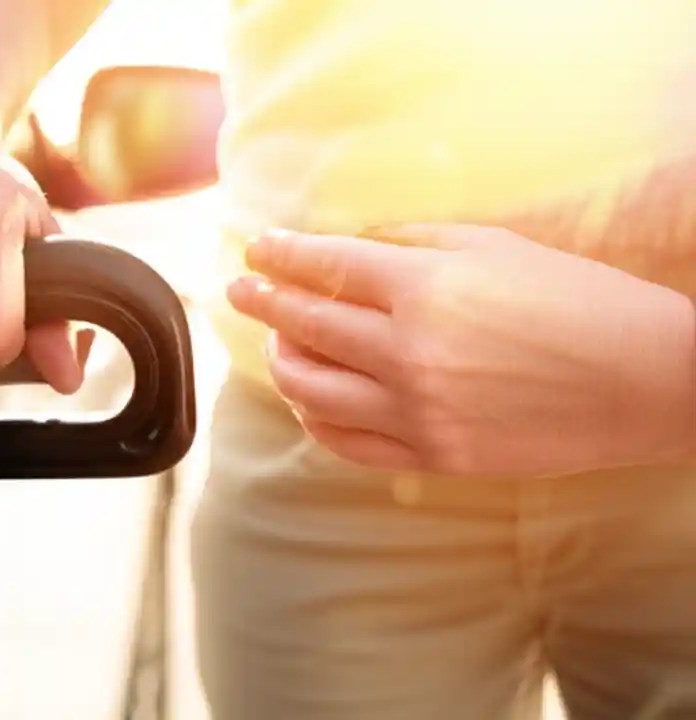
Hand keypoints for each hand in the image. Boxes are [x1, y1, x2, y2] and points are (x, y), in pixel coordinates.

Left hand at [228, 224, 695, 476]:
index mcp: (425, 289)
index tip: (256, 248)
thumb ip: (413, 244)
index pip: (325, 267)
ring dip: (283, 361)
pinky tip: (310, 401)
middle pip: (305, 325)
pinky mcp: (433, 455)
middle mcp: (409, 351)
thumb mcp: (496, 247)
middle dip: (263, 303)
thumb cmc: (578, 301)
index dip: (281, 255)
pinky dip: (316, 418)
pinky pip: (346, 443)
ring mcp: (417, 411)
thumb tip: (350, 247)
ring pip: (312, 390)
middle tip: (240, 291)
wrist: (646, 382)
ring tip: (278, 345)